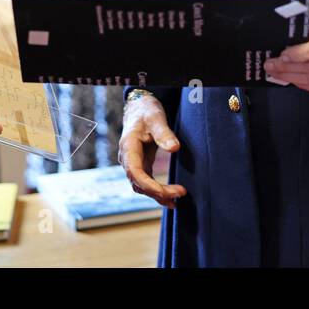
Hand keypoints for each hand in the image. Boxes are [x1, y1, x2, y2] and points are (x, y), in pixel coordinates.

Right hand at [118, 93, 186, 208]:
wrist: (139, 108)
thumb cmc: (146, 111)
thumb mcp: (156, 118)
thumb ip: (164, 133)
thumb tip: (174, 149)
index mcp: (128, 147)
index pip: (134, 172)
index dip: (148, 185)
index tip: (165, 192)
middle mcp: (127, 158)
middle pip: (138, 183)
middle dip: (158, 192)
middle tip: (180, 193)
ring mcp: (133, 163)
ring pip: (141, 186)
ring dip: (157, 195)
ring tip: (176, 201)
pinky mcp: (141, 165)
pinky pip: (146, 182)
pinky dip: (157, 191)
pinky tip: (170, 197)